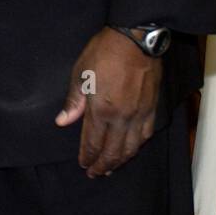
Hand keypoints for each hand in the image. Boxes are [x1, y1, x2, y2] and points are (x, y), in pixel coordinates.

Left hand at [56, 27, 161, 176]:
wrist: (136, 41)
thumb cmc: (104, 53)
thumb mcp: (80, 73)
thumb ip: (73, 101)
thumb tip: (63, 121)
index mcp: (102, 109)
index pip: (94, 142)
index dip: (88, 156)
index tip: (83, 165)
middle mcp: (122, 117)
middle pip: (113, 150)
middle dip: (103, 165)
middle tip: (95, 173)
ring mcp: (140, 114)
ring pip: (131, 147)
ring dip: (121, 160)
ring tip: (112, 168)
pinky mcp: (152, 108)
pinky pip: (146, 135)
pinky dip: (137, 147)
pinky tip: (131, 149)